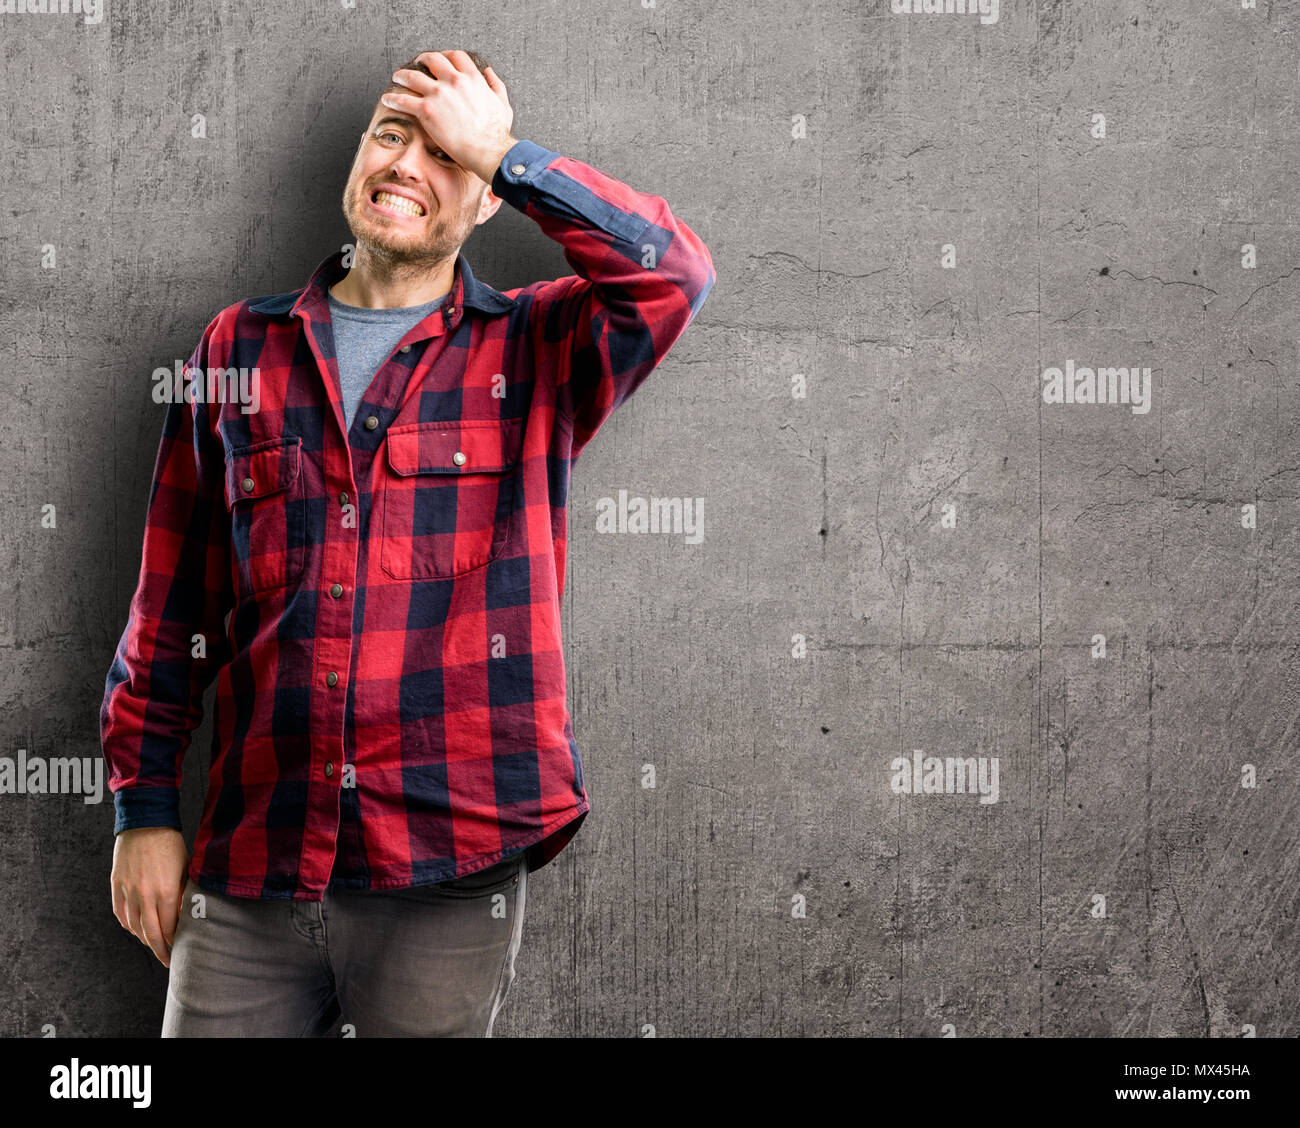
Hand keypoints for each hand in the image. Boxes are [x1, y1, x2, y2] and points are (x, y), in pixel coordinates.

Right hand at [111, 826, 189, 967]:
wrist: (145, 823)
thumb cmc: (171, 845)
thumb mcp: (185, 869)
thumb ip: (185, 893)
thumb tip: (188, 915)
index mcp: (166, 891)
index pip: (169, 928)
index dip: (174, 943)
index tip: (180, 951)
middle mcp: (145, 895)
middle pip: (150, 933)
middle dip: (160, 950)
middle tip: (167, 962)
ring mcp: (128, 891)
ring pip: (134, 926)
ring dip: (144, 939)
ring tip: (154, 946)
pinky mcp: (116, 885)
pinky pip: (120, 914)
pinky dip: (128, 925)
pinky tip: (136, 930)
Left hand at [382, 51, 516, 183]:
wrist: (488, 150)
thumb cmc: (497, 132)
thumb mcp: (502, 103)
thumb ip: (495, 84)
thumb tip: (488, 71)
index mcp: (472, 78)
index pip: (455, 56)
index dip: (445, 56)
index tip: (439, 60)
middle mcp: (453, 81)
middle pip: (431, 59)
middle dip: (421, 60)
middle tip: (416, 65)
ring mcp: (438, 94)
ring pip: (412, 76)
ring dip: (402, 76)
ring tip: (397, 78)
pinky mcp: (426, 110)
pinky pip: (403, 100)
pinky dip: (393, 99)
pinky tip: (387, 100)